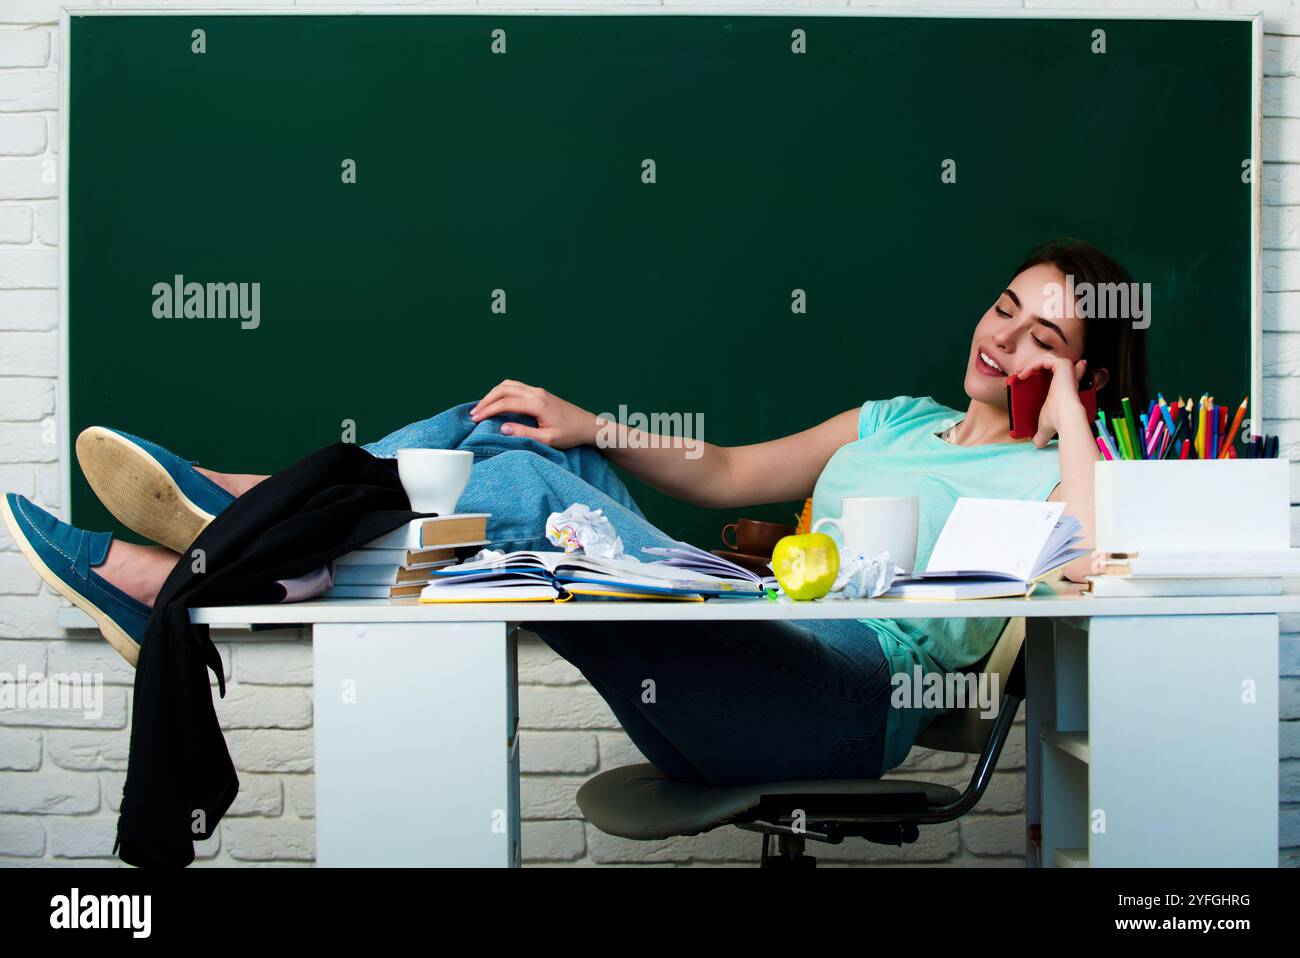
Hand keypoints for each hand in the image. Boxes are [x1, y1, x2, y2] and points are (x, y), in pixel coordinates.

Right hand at [469, 380, 599, 448]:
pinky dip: (502, 392)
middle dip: (486, 400)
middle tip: (474, 414)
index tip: (475, 419)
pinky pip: (516, 387)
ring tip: (482, 408)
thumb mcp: (547, 439)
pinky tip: (497, 402)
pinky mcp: (540, 393)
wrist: (588, 426)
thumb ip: (523, 433)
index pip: (505, 403)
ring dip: (493, 394)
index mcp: (537, 403)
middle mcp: (536, 393)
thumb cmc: (570, 434)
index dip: (488, 410)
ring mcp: (538, 391)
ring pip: (509, 385)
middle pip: (503, 389)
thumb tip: (502, 428)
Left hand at [1015, 354, 1087, 447]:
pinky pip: (1043, 360)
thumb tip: (1037, 443)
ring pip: (1044, 359)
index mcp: (1065, 386)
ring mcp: (1067, 369)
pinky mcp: (1063, 365)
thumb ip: (1041, 432)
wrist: (1065, 417)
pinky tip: (1023, 374)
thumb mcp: (1045, 425)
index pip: (1057, 373)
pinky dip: (1031, 365)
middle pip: (1047, 363)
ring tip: (1019, 374)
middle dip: (1031, 366)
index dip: (1039, 371)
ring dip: (1029, 364)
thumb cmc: (1057, 420)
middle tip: (1019, 374)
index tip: (1024, 376)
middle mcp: (1068, 376)